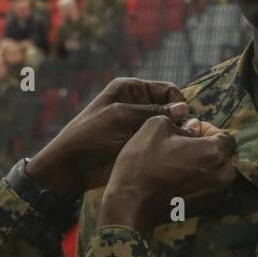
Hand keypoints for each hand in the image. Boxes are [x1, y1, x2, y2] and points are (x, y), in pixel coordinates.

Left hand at [27, 77, 188, 196]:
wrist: (72, 166)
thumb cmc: (90, 135)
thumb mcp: (120, 117)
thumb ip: (153, 112)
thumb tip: (185, 109)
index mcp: (130, 89)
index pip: (168, 90)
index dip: (178, 103)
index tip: (182, 119)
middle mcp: (137, 104)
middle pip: (170, 108)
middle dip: (178, 120)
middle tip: (182, 135)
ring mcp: (139, 125)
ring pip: (167, 127)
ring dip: (174, 135)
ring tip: (175, 146)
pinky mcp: (140, 144)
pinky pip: (160, 142)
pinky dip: (166, 146)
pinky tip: (168, 154)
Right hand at [98, 116, 235, 233]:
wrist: (131, 205)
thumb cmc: (143, 163)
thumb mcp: (155, 127)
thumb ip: (179, 121)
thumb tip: (192, 127)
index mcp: (214, 153)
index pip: (225, 136)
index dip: (207, 129)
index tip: (190, 129)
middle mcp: (223, 175)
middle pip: (223, 155)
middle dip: (207, 148)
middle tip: (183, 146)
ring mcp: (217, 194)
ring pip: (217, 172)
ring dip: (203, 165)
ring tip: (179, 163)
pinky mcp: (207, 208)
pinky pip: (209, 187)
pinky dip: (199, 180)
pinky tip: (178, 178)